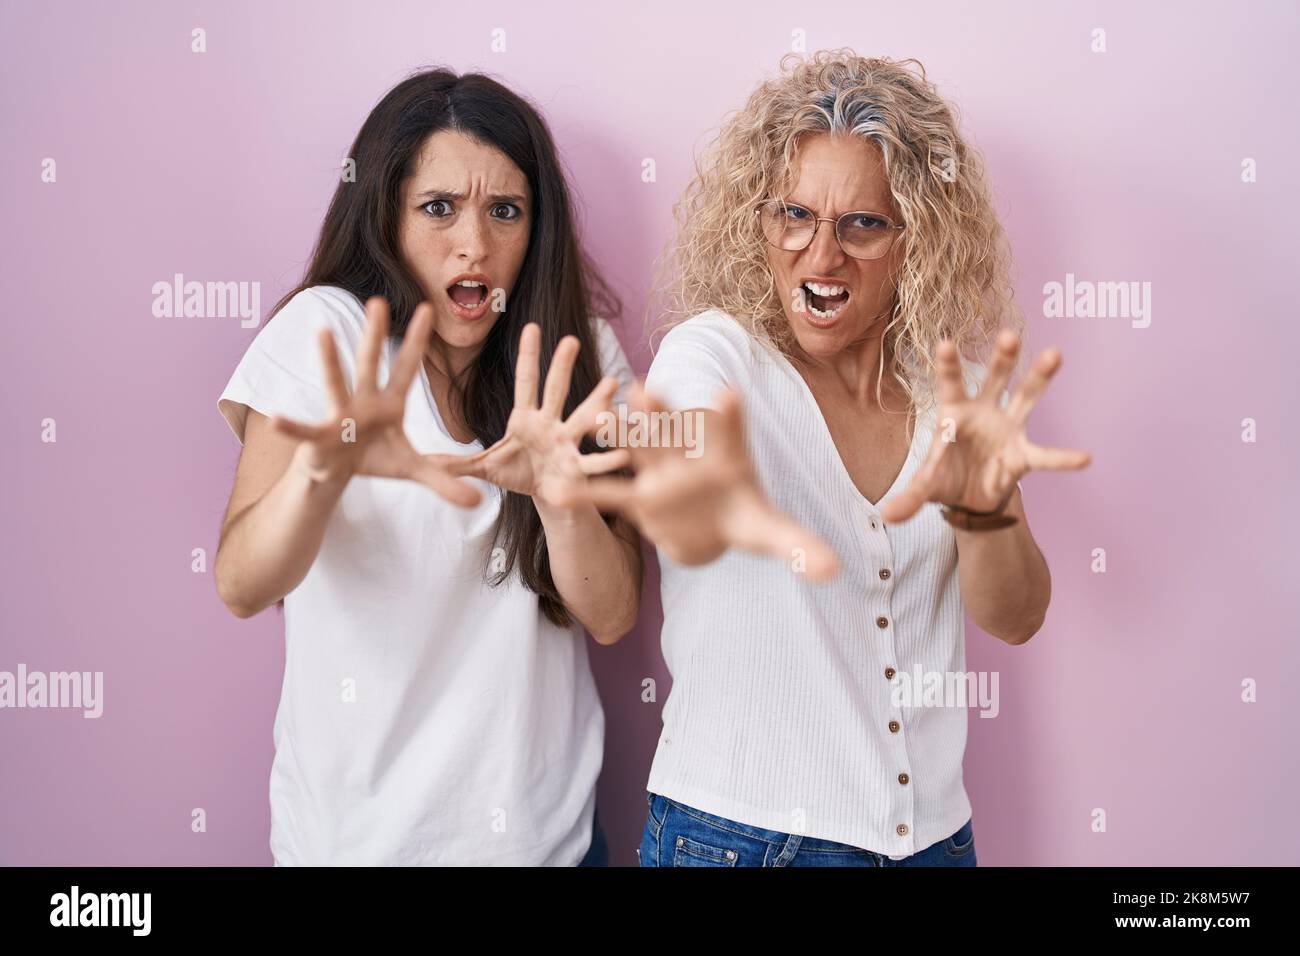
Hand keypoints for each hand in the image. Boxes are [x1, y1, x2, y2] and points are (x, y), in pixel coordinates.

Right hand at [268, 296, 481, 507]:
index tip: (429, 308)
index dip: (418, 341)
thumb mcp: (414, 470)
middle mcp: (364, 401)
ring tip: (324, 331)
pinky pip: (306, 431)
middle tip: (378, 301)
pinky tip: (277, 420)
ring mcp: (340, 415)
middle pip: (371, 363)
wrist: (339, 471)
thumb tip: (479, 502)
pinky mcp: (321, 437)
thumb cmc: (377, 458)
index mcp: (391, 404)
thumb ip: (445, 481)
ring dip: (331, 360)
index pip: (408, 368)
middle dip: (375, 335)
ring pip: (337, 383)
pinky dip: (293, 427)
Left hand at [449, 322, 630, 507]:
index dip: (528, 356)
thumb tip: (423, 460)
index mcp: (526, 418)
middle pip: (555, 390)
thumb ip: (455, 463)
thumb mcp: (484, 467)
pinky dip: (605, 460)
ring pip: (583, 418)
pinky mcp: (577, 468)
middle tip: (570, 340)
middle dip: (561, 366)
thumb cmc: (518, 473)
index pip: (526, 382)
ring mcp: (567, 443)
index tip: (531, 327)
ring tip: (613, 383)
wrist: (549, 497)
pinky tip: (622, 454)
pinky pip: (592, 462)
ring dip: (597, 402)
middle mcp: (550, 423)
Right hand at [555, 385, 839, 581]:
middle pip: (675, 432)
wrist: (712, 527)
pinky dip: (588, 495)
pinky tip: (560, 493)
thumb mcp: (771, 533)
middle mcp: (691, 459)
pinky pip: (612, 496)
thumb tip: (835, 570)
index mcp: (726, 457)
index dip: (730, 416)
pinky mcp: (640, 501)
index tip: (729, 395)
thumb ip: (798, 546)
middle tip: (646, 387)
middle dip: (661, 413)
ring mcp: (661, 476)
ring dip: (621, 438)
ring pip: (639, 452)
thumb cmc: (743, 517)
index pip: (730, 432)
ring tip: (601, 421)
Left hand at [879, 329, 1090, 523]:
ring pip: (1026, 397)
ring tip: (1054, 354)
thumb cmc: (943, 476)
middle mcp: (984, 412)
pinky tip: (1084, 458)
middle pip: (995, 379)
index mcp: (954, 413)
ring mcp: (1007, 429)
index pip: (950, 384)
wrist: (967, 497)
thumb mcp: (925, 485)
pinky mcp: (1022, 454)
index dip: (948, 365)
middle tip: (1010, 335)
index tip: (944, 343)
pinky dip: (1062, 458)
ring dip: (1039, 377)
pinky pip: (1045, 456)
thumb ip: (910, 496)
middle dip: (1003, 358)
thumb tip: (887, 516)